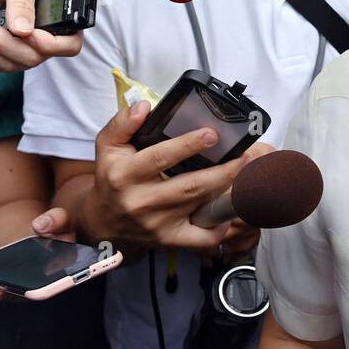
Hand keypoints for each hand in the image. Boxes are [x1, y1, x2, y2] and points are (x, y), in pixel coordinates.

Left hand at [0, 0, 82, 71]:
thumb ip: (21, 2)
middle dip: (5, 46)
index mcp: (61, 21)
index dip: (50, 46)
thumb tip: (22, 30)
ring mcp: (24, 49)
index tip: (27, 34)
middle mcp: (45, 40)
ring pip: (10, 65)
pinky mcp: (2, 53)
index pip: (68, 46)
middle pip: (32, 58)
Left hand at [0, 205, 75, 302]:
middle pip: (20, 297)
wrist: (30, 232)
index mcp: (59, 277)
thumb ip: (58, 219)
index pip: (52, 287)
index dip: (42, 291)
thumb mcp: (59, 220)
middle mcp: (37, 289)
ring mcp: (15, 290)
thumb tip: (39, 226)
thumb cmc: (49, 229)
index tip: (30, 291)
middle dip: (6, 295)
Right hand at [78, 101, 250, 251]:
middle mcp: (141, 201)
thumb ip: (123, 123)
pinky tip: (227, 210)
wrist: (102, 221)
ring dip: (227, 190)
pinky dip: (219, 227)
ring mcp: (156, 224)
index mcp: (125, 174)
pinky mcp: (168, 240)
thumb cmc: (111, 179)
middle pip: (190, 186)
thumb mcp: (107, 146)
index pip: (161, 157)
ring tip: (246, 173)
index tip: (212, 134)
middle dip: (223, 171)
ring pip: (200, 206)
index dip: (189, 145)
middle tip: (244, 156)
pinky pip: (201, 238)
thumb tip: (144, 107)